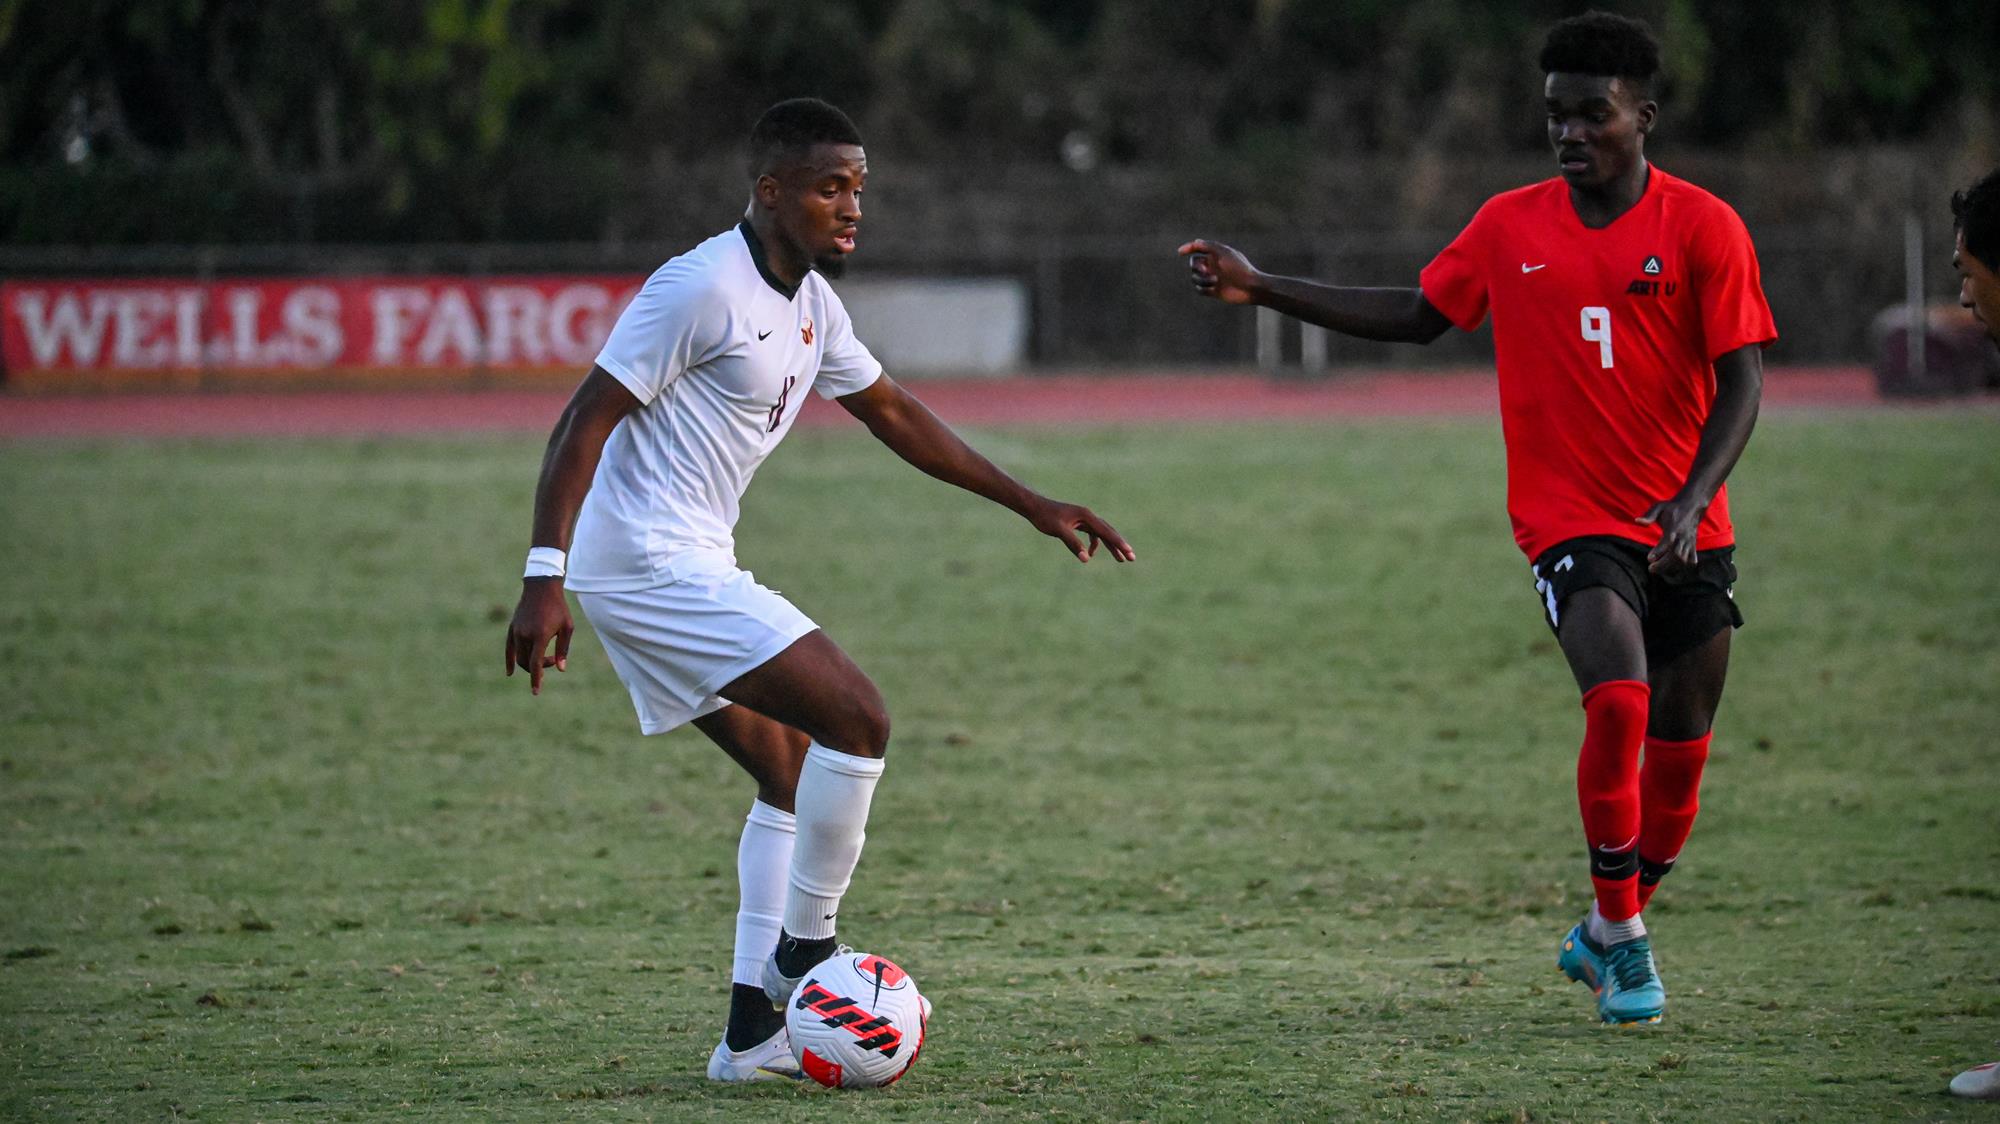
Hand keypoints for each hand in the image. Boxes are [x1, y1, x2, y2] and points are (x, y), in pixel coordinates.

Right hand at [505, 578, 572, 693]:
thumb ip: (563, 649)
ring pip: (519, 657)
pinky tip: (510, 672)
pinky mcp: (512, 628)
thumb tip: (561, 668)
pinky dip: (510, 660)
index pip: (535, 663)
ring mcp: (516, 631)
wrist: (542, 587)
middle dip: (539, 668)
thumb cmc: (559, 608)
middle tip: (553, 660)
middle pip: (527, 662)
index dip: (536, 679)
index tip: (535, 691)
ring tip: (545, 657)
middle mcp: (525, 634)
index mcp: (540, 635)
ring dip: (530, 663)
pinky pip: (509, 649)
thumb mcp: (567, 628)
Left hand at [1025, 497, 1135, 563]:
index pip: (1106, 532)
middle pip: (1108, 532)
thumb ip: (1073, 544)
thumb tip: (1086, 559)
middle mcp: (1088, 516)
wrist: (1035, 507)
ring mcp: (1084, 519)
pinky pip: (1092, 534)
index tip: (1129, 552)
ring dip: (1110, 546)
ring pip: (1102, 534)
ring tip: (1121, 560)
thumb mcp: (1059, 531)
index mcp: (1086, 516)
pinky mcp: (1078, 523)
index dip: (1118, 543)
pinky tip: (1090, 554)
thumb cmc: (1045, 517)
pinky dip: (1094, 544)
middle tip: (1132, 558)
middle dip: (1120, 546)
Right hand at [1176, 239, 1261, 304]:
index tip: (1180, 252)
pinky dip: (1203, 288)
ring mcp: (1212, 278)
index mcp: (1215, 254)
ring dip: (1202, 279)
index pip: (1197, 249)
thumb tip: (1196, 242)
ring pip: (1195, 278)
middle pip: (1193, 264)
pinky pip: (1199, 289)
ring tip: (1215, 281)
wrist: (1250, 288)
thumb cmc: (1239, 268)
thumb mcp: (1224, 253)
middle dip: (1197, 267)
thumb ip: (1209, 246)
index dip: (1188, 248)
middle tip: (1206, 270)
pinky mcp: (1213, 291)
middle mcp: (1213, 265)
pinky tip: (1214, 289)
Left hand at [1636, 495, 1707, 580]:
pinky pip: (1690, 560)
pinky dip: (1681, 567)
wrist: (1691, 506)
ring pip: (1683, 560)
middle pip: (1675, 555)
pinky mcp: (1693, 545)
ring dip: (1670, 568)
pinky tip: (1670, 569)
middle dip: (1663, 564)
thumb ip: (1648, 516)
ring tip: (1656, 569)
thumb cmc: (1671, 508)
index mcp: (1673, 527)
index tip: (1649, 559)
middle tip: (1650, 568)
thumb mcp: (1659, 507)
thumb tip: (1637, 521)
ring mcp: (1689, 542)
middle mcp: (1683, 536)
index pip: (1667, 542)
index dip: (1659, 551)